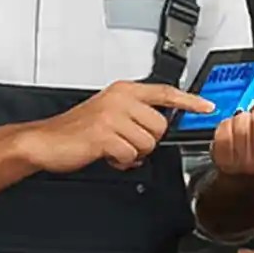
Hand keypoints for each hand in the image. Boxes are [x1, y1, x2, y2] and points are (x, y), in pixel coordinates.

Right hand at [20, 81, 213, 172]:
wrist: (46, 140)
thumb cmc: (77, 130)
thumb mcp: (109, 113)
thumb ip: (134, 114)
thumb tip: (158, 126)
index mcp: (123, 91)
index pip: (165, 93)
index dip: (189, 101)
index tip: (207, 107)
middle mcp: (120, 99)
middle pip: (159, 127)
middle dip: (146, 141)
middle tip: (124, 141)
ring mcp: (112, 115)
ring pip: (147, 143)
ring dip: (132, 152)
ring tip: (112, 147)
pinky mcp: (105, 134)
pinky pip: (131, 155)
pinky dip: (120, 161)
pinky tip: (106, 155)